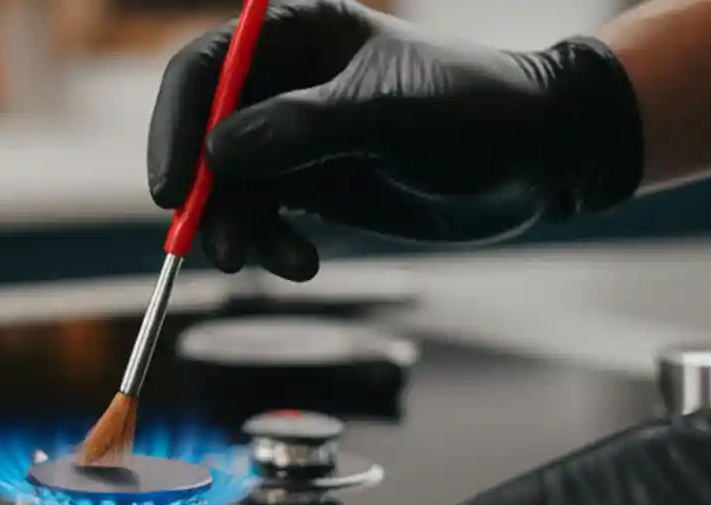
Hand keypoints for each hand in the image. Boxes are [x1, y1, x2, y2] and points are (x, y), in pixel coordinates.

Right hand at [148, 0, 643, 279]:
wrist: (537, 160)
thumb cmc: (474, 111)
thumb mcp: (389, 115)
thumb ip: (302, 129)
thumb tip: (216, 155)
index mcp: (298, 36)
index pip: (204, 70)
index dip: (176, 126)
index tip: (174, 190)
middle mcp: (284, 84)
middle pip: (203, 137)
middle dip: (207, 197)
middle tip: (221, 249)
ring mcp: (294, 137)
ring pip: (228, 189)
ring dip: (242, 232)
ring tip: (284, 262)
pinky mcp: (312, 184)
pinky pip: (263, 218)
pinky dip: (271, 247)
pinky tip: (304, 263)